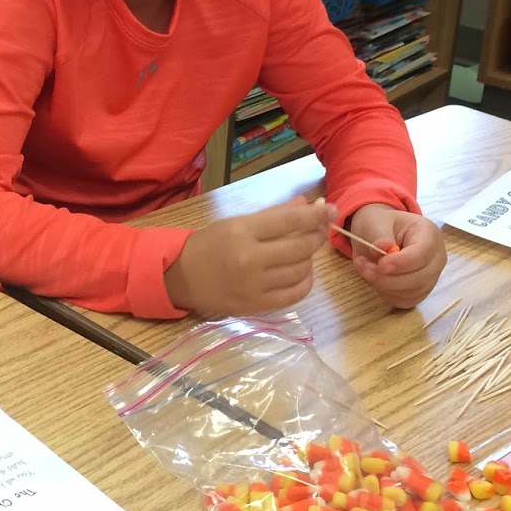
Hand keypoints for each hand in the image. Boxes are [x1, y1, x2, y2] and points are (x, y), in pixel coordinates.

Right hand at [164, 198, 331, 317]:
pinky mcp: (256, 305)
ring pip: (300, 271)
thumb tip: (308, 205)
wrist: (180, 276)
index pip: (289, 221)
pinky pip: (294, 294)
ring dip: (309, 259)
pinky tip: (302, 274)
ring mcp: (253, 285)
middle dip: (316, 237)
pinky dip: (305, 282)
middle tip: (318, 231)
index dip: (315, 215)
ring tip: (303, 252)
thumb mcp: (236, 222)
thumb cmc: (208, 244)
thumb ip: (273, 214)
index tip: (330, 210)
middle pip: (300, 247)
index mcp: (242, 231)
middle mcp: (249, 259)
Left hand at [346, 203, 446, 308]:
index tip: (380, 265)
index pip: (423, 254)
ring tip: (365, 268)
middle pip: (419, 278)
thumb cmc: (381, 224)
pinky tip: (376, 279)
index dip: (402, 263)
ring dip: (383, 286)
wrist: (378, 235)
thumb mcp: (376, 222)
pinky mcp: (420, 291)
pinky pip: (405, 301)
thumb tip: (384, 247)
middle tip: (364, 267)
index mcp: (430, 234)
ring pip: (411, 293)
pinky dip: (387, 294)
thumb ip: (380, 235)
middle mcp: (436, 258)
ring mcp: (431, 277)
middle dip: (388, 278)